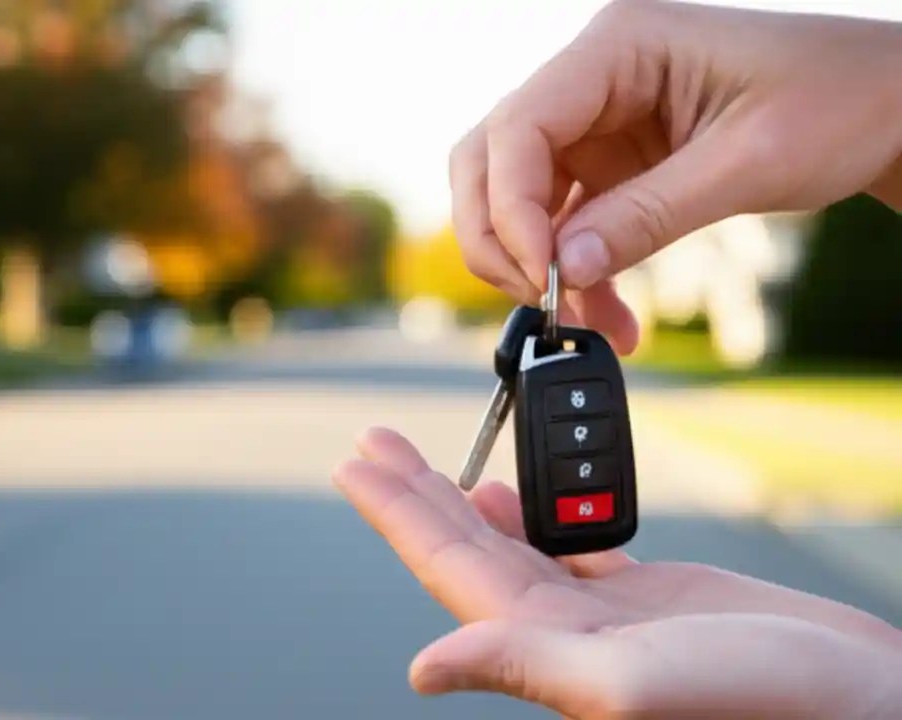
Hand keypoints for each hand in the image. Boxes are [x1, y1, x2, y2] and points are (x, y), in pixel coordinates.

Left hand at [333, 427, 901, 718]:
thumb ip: (525, 668)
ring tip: (420, 462)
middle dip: (413, 493)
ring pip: (509, 543)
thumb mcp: (629, 683)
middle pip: (464, 548)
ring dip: (462, 499)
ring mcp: (600, 615)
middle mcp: (559, 633)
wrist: (858, 702)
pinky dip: (531, 514)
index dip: (396, 514)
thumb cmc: (763, 703)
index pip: (448, 570)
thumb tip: (422, 669)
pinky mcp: (645, 598)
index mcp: (545, 647)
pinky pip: (565, 546)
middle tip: (370, 441)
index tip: (353, 462)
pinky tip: (505, 496)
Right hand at [451, 0, 901, 352]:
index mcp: (618, 45)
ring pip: (516, 198)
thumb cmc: (840, 102)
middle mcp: (592, 77)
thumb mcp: (747, 163)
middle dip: (501, 237)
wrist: (891, 107)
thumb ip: (648, 215)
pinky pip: (562, 223)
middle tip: (540, 299)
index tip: (540, 273)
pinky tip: (603, 311)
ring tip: (580, 320)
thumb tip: (564, 269)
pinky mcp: (611, 163)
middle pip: (492, 158)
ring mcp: (596, 121)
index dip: (510, 206)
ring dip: (534, 266)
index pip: (519, 125)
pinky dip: (572, 272)